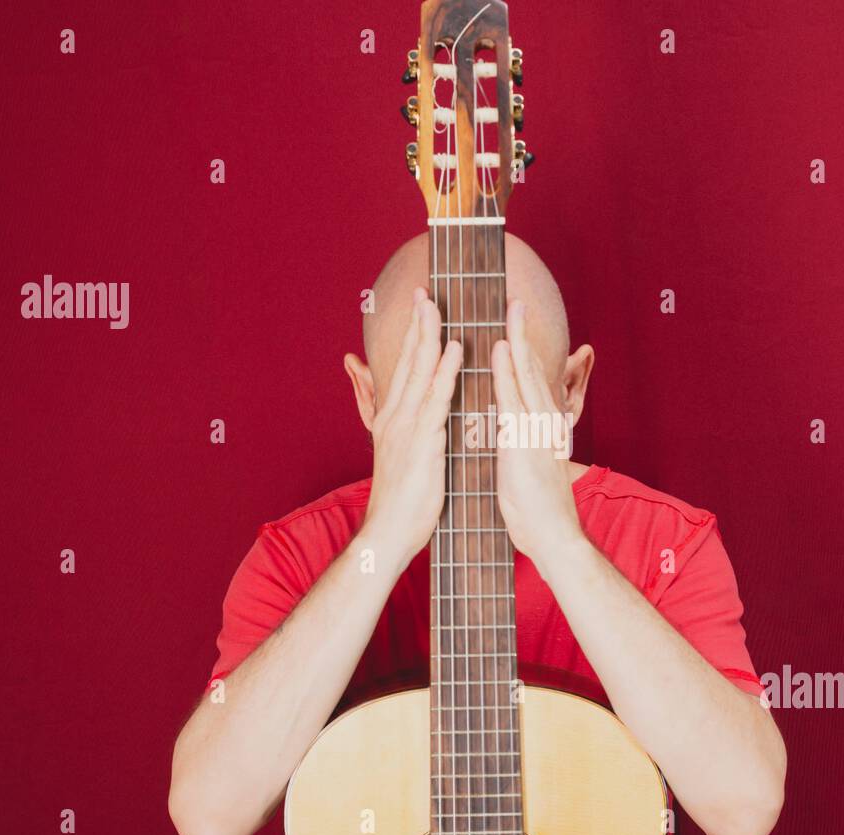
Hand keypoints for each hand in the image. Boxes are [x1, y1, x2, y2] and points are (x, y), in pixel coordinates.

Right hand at [362, 289, 461, 571]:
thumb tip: (426, 422)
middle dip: (417, 325)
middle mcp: (396, 417)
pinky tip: (455, 349)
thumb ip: (414, 436)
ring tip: (435, 306)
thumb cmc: (404, 504)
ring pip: (419, 371)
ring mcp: (406, 427)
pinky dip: (445, 370)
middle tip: (424, 292)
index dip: (414, 338)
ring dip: (428, 336)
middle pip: (408, 361)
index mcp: (394, 420)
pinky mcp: (421, 441)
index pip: (405, 370)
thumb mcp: (406, 462)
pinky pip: (436, 398)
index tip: (422, 310)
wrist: (388, 534)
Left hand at [490, 299, 586, 572]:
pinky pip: (513, 398)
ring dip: (517, 339)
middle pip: (533, 368)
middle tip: (516, 301)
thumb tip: (513, 435)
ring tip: (511, 309)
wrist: (553, 536)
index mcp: (544, 428)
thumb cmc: (538, 510)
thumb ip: (523, 445)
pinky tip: (498, 349)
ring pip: (526, 374)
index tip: (513, 326)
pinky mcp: (524, 441)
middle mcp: (545, 422)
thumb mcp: (529, 468)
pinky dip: (506, 370)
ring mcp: (537, 429)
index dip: (523, 352)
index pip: (532, 382)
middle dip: (523, 333)